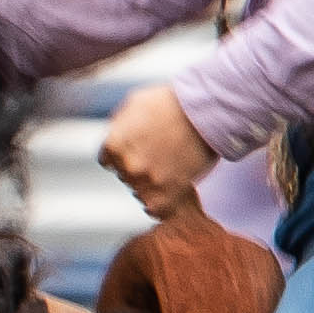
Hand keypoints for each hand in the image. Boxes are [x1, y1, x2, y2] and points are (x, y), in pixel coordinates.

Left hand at [100, 84, 217, 218]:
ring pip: (140, 192)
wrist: (205, 112)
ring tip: (170, 166)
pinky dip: (162, 202)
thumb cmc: (172, 103)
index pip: (108, 161)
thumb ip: (119, 126)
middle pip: (126, 176)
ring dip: (151, 184)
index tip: (139, 149)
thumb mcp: (134, 103)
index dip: (124, 154)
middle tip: (159, 153)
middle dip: (138, 166)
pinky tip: (171, 187)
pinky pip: (156, 210)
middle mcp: (128, 166)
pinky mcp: (168, 195)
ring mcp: (148, 182)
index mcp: (114, 144)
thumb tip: (114, 136)